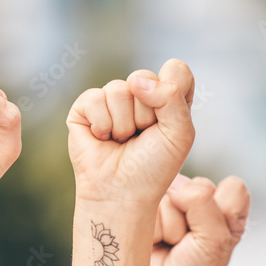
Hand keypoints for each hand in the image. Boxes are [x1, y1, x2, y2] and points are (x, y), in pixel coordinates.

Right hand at [67, 59, 195, 208]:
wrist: (122, 194)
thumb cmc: (153, 169)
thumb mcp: (180, 133)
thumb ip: (172, 96)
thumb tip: (134, 80)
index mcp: (166, 98)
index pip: (176, 70)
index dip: (172, 94)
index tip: (167, 123)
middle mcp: (139, 95)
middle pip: (145, 77)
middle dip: (145, 114)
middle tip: (141, 137)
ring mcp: (111, 100)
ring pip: (119, 89)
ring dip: (123, 124)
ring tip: (121, 141)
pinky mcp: (85, 107)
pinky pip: (95, 97)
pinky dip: (102, 124)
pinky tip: (102, 139)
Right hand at [149, 174, 248, 265]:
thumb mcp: (214, 242)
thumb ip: (204, 204)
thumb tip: (173, 185)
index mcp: (227, 207)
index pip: (232, 187)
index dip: (222, 211)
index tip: (211, 238)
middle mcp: (200, 200)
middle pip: (198, 186)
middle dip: (190, 219)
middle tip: (185, 244)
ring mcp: (170, 201)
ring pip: (170, 194)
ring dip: (168, 226)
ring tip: (167, 244)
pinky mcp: (143, 206)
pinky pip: (145, 203)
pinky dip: (150, 228)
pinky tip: (151, 241)